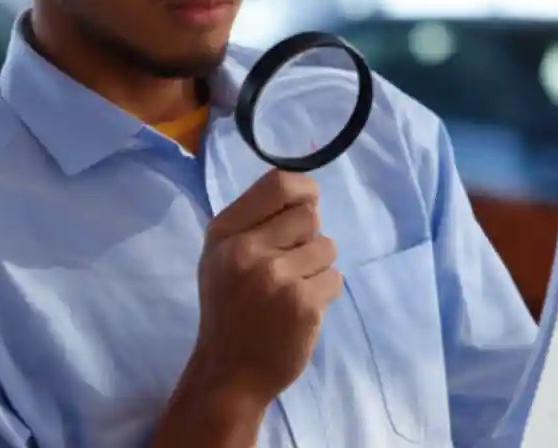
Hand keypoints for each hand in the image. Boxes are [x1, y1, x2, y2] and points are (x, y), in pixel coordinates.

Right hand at [189, 170, 342, 406]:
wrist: (229, 373)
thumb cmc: (229, 308)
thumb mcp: (222, 257)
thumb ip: (256, 223)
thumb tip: (307, 196)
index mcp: (224, 233)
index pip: (278, 184)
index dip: (303, 190)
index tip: (307, 204)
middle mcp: (247, 250)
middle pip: (309, 215)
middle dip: (308, 238)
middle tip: (289, 266)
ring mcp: (276, 277)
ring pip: (327, 247)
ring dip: (318, 267)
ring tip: (293, 289)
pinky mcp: (303, 303)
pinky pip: (335, 278)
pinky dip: (324, 293)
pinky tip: (301, 310)